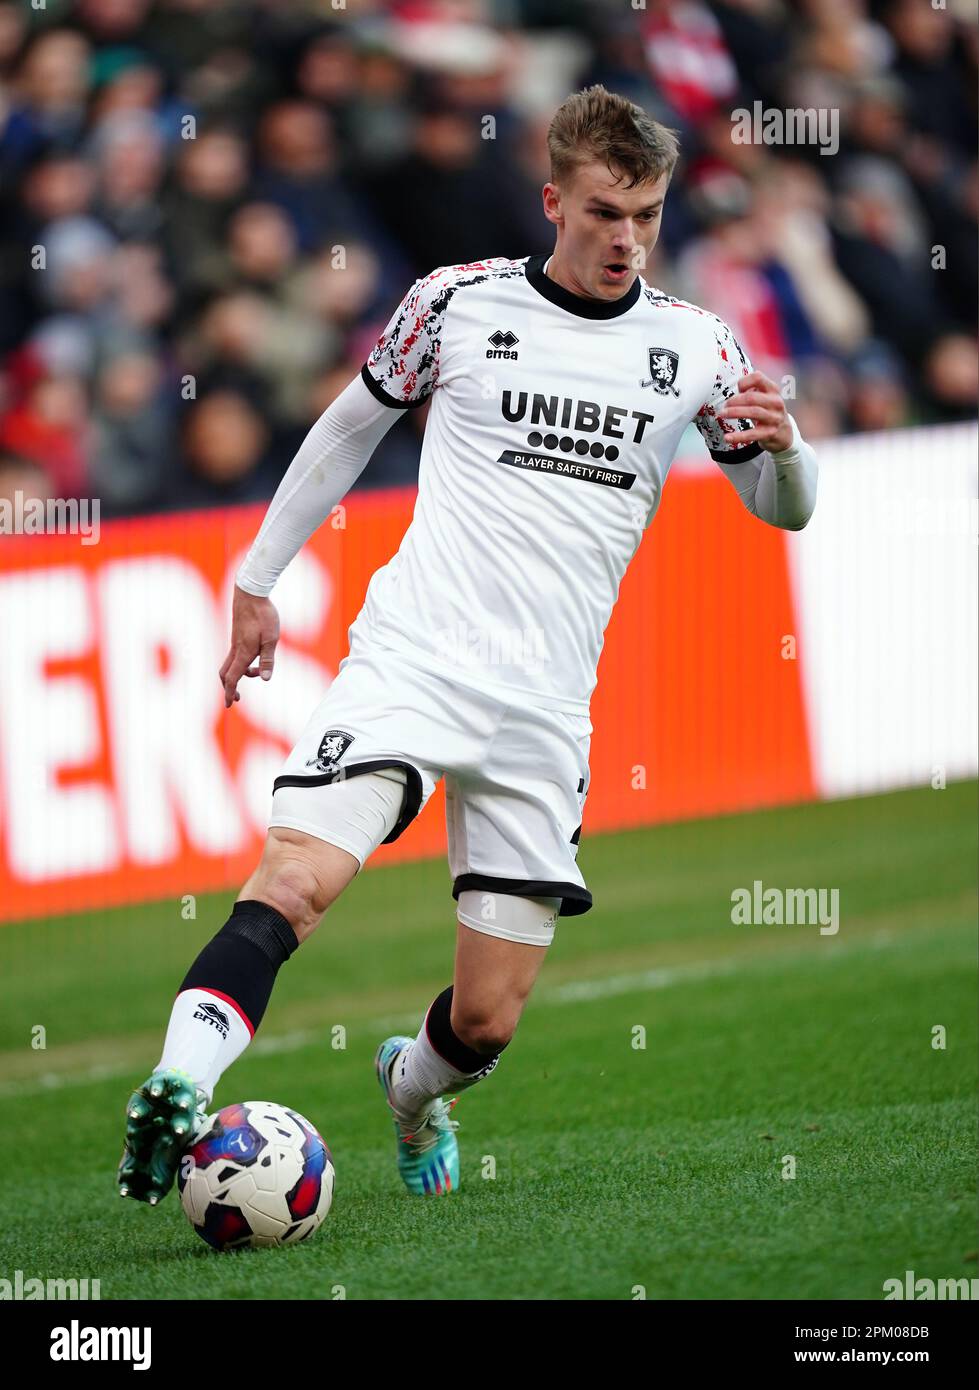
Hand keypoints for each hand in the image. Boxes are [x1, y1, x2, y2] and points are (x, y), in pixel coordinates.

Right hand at [219, 585, 279, 707]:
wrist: (250, 592)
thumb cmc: (263, 615)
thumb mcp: (271, 639)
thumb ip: (268, 660)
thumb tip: (264, 680)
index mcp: (243, 653)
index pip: (232, 678)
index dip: (230, 693)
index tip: (229, 705)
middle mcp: (235, 649)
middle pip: (225, 673)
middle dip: (229, 687)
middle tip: (237, 697)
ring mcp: (235, 642)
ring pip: (229, 664)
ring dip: (238, 674)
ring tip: (256, 672)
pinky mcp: (237, 635)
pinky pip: (234, 655)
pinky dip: (240, 663)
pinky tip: (255, 657)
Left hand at [717, 371, 792, 452]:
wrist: (783, 432)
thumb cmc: (768, 411)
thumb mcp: (764, 396)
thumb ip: (751, 390)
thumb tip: (736, 391)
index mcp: (772, 389)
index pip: (758, 378)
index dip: (744, 382)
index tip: (737, 389)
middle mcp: (775, 402)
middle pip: (752, 397)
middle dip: (735, 400)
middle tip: (725, 405)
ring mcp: (774, 417)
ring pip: (753, 412)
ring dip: (735, 412)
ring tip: (723, 414)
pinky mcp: (770, 433)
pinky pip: (752, 434)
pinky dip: (738, 436)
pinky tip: (727, 437)